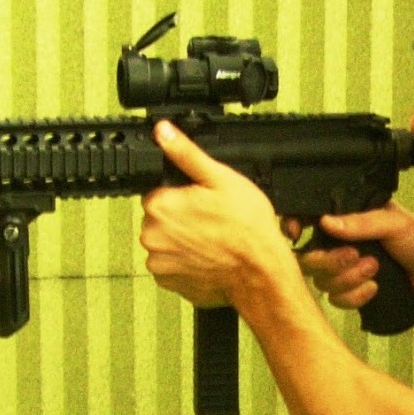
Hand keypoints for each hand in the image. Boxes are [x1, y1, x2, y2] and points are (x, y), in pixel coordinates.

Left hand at [139, 120, 296, 307]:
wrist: (261, 273)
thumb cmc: (247, 228)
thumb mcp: (222, 179)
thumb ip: (186, 154)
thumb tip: (163, 131)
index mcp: (160, 206)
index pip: (157, 193)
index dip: (181, 196)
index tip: (202, 202)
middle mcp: (152, 235)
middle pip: (160, 218)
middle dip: (180, 218)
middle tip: (211, 221)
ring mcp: (159, 263)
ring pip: (166, 242)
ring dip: (182, 241)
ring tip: (212, 241)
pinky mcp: (169, 283)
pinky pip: (172, 265)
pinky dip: (186, 262)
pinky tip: (208, 257)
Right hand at [295, 202, 413, 311]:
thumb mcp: (395, 222)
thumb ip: (362, 222)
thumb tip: (326, 222)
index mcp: (347, 217)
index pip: (308, 218)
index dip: (295, 225)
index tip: (297, 233)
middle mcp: (340, 243)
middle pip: (309, 257)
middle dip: (332, 261)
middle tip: (357, 256)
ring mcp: (344, 269)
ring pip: (322, 281)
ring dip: (348, 279)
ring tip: (375, 270)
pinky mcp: (351, 290)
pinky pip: (336, 300)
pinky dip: (354, 297)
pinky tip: (373, 289)